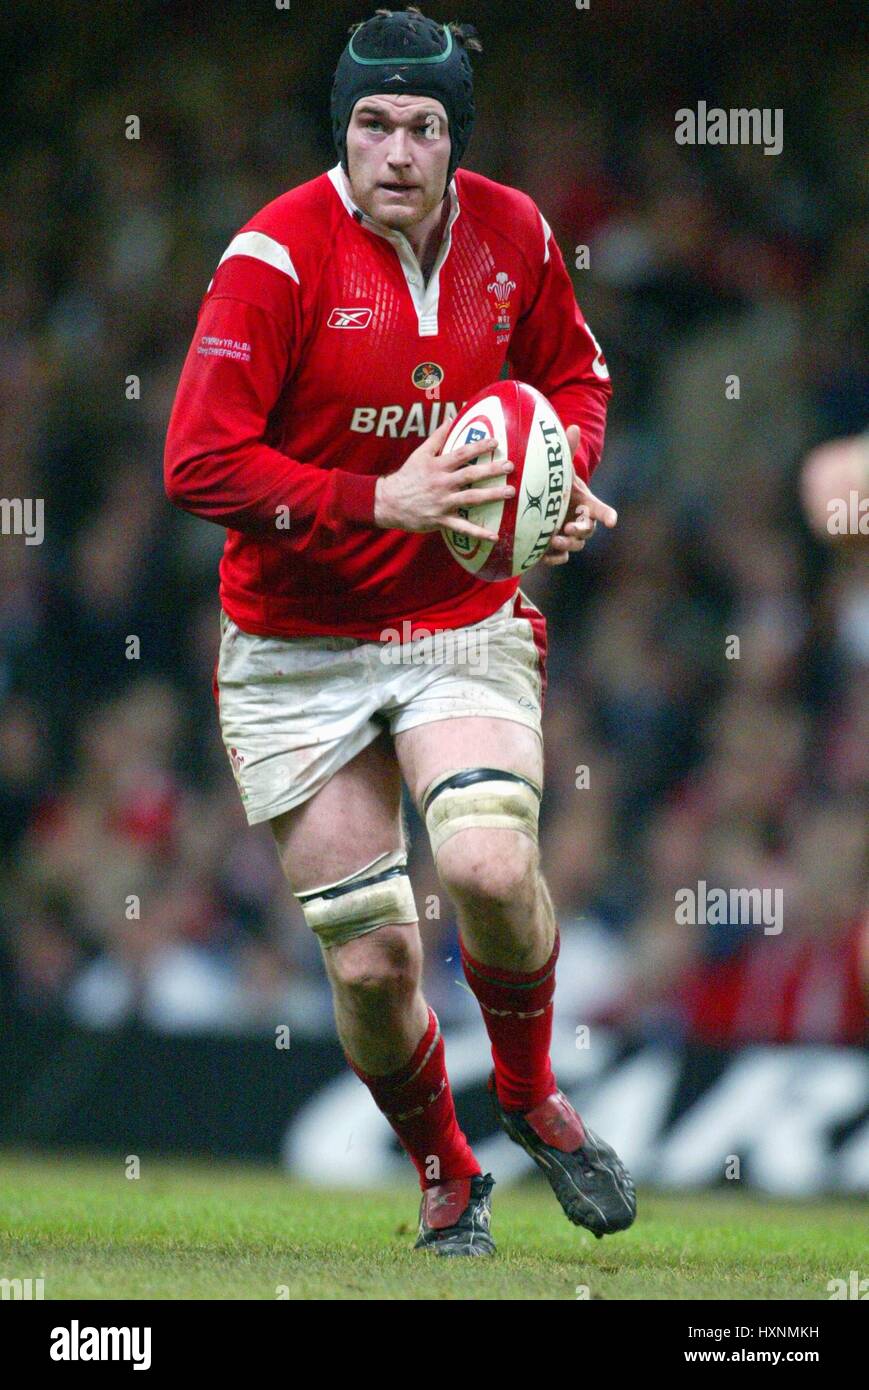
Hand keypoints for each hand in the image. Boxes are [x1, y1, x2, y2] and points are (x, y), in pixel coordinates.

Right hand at [374, 415, 514, 541]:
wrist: (388, 503)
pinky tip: (495, 536)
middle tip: (509, 466)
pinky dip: (478, 533)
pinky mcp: (441, 520)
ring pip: (470, 499)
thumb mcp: (420, 454)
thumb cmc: (407, 476)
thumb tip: (452, 417)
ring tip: (510, 492)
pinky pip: (462, 527)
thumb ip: (438, 437)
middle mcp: (441, 483)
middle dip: (491, 470)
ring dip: (492, 496)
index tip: (496, 442)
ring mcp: (442, 502)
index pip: (461, 453)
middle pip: (470, 475)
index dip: (479, 447)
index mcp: (437, 466)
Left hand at [539, 424, 616, 565]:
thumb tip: (573, 427)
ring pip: (576, 546)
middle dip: (581, 530)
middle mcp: (580, 522)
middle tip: (570, 527)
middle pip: (588, 531)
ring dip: (567, 545)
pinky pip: (561, 559)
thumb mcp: (558, 469)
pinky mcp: (556, 550)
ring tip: (554, 540)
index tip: (612, 521)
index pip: (600, 510)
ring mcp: (569, 537)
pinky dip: (554, 559)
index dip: (607, 515)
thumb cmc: (554, 485)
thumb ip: (567, 451)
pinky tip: (543, 556)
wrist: (536, 505)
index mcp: (584, 503)